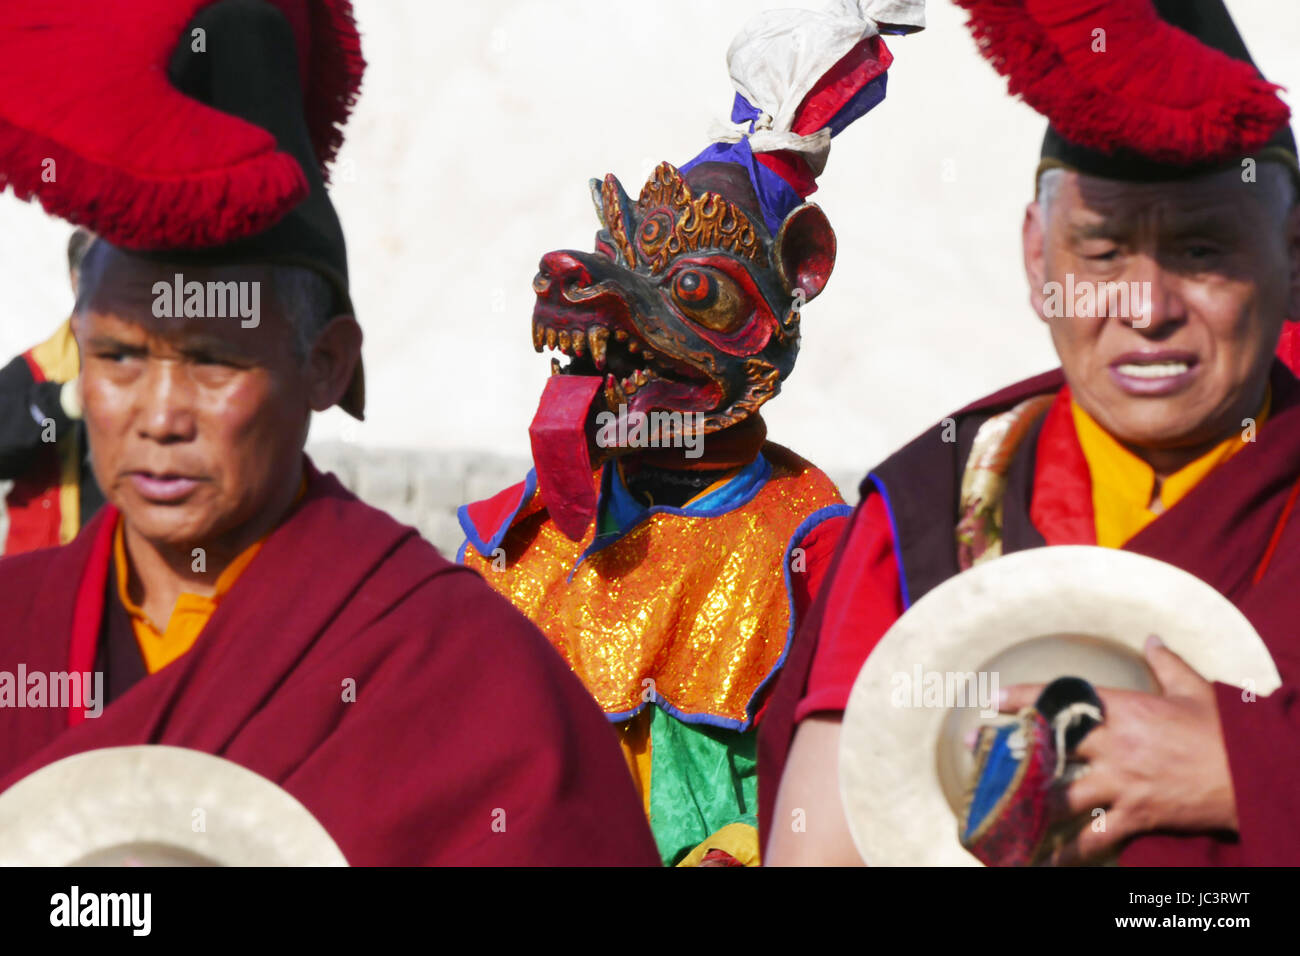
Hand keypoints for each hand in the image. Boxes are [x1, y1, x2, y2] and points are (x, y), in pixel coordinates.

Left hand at [1000, 635, 1236, 864]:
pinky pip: (1093, 837)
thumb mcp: (1195, 689)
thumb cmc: (1225, 731)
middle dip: (1009, 748)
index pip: (1061, 700)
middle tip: (975, 749)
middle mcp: (1113, 746)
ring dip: (1027, 801)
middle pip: (1048, 746)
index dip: (1023, 698)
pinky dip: (1067, 850)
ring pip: (1059, 795)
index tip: (993, 700)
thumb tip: (1152, 639)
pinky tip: (1042, 857)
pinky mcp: (1135, 816)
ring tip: (995, 805)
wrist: (1254, 774)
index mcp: (1122, 710)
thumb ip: (1166, 663)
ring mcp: (1121, 783)